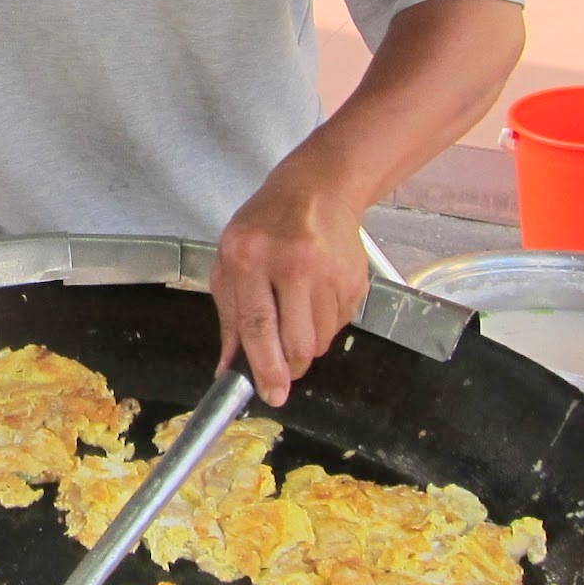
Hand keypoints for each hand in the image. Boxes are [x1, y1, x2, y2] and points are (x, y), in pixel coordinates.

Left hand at [211, 165, 368, 406]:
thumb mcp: (230, 261)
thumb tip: (229, 368)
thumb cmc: (264, 226)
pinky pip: (340, 325)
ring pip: (321, 340)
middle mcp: (292, 264)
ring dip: (307, 344)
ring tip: (296, 314)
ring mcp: (329, 271)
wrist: (318, 189)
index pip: (258, 327)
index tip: (271, 395)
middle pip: (297, 343)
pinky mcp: (355, 279)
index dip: (265, 368)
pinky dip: (325, 325)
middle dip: (290, 367)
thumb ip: (230, 316)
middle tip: (284, 366)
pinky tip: (315, 297)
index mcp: (250, 258)